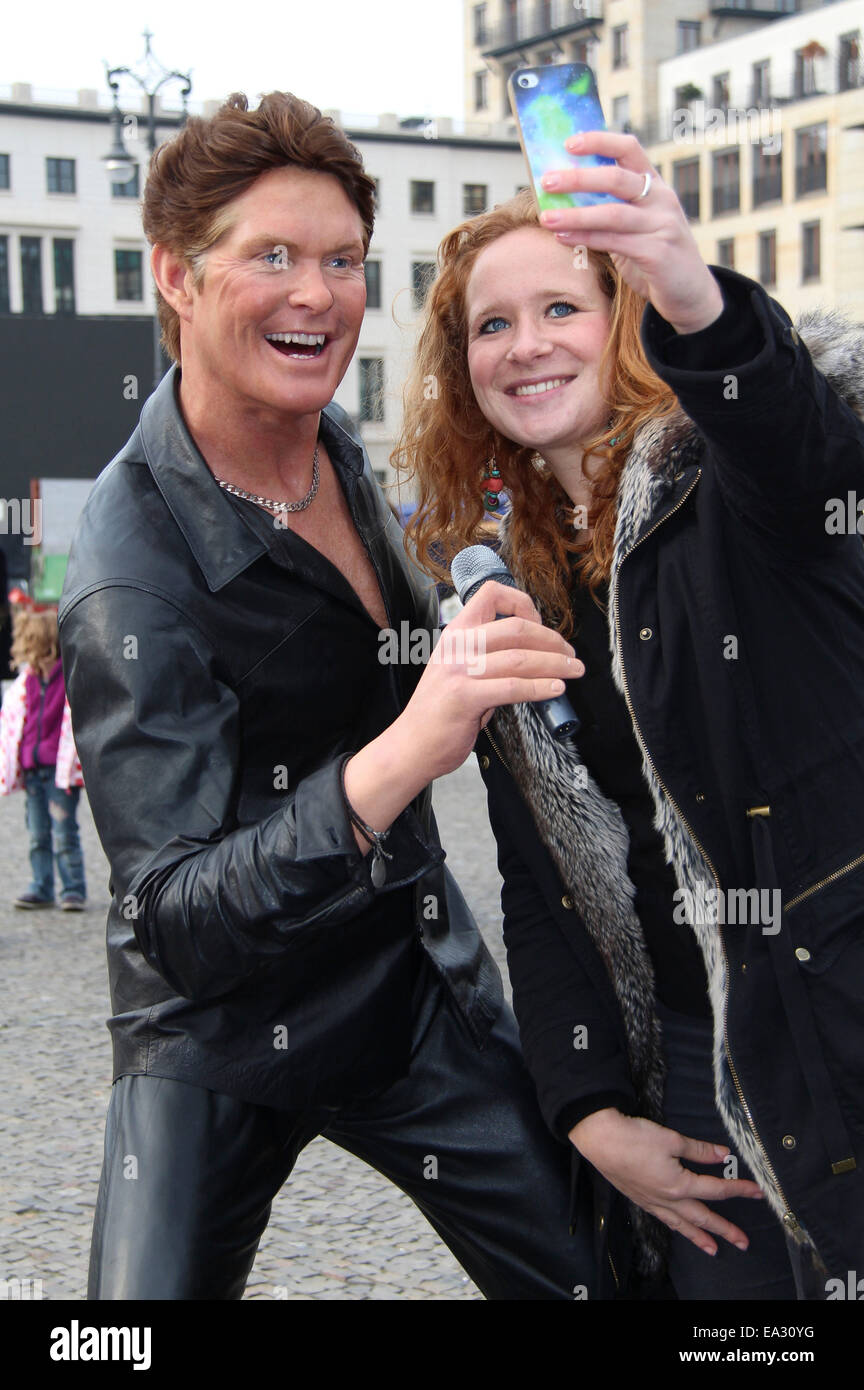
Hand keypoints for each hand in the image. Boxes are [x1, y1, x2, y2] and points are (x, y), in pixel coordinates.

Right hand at [395, 580, 581, 780]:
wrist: (411, 745)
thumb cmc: (440, 711)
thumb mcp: (459, 670)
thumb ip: (488, 657)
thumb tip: (533, 653)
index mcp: (456, 633)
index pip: (491, 594)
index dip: (523, 603)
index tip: (540, 624)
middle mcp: (456, 646)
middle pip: (515, 628)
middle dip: (552, 640)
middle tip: (570, 656)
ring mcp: (458, 671)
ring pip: (519, 658)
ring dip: (555, 664)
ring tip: (573, 671)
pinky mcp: (464, 698)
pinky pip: (512, 687)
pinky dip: (540, 687)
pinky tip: (556, 690)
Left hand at [537, 130, 724, 335]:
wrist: (691, 293)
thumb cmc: (656, 257)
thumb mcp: (637, 225)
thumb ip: (611, 209)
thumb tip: (566, 197)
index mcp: (655, 186)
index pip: (629, 149)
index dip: (599, 141)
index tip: (569, 142)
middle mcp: (661, 200)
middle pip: (616, 179)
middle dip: (578, 179)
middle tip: (546, 181)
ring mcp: (662, 225)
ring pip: (612, 213)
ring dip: (575, 214)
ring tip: (547, 217)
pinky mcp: (658, 253)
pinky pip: (614, 242)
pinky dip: (586, 238)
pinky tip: (563, 238)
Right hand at [569, 1108, 763, 1255]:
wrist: (600, 1140)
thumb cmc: (634, 1138)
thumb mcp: (671, 1139)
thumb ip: (699, 1150)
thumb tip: (722, 1154)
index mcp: (679, 1184)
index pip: (716, 1190)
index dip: (738, 1190)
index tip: (757, 1192)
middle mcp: (667, 1199)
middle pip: (702, 1217)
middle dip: (724, 1230)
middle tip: (743, 1242)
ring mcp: (652, 1202)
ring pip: (681, 1225)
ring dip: (699, 1237)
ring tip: (714, 1249)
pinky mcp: (640, 1198)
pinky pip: (664, 1219)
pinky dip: (676, 1227)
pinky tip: (679, 1228)